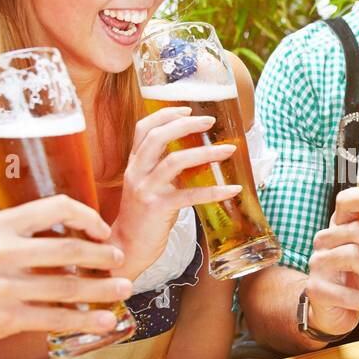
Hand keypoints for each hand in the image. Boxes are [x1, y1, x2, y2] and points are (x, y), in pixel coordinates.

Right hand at [0, 194, 132, 354]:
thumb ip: (10, 237)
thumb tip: (52, 238)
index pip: (56, 207)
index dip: (87, 217)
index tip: (101, 230)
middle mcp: (2, 251)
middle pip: (70, 249)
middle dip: (104, 256)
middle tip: (121, 260)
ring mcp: (3, 287)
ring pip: (68, 287)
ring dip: (103, 289)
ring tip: (124, 290)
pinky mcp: (2, 319)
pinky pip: (54, 319)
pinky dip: (84, 320)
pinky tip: (103, 322)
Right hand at [110, 107, 241, 279]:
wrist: (126, 249)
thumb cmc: (142, 219)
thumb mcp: (147, 187)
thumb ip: (163, 171)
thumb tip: (196, 157)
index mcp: (134, 165)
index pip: (143, 129)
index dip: (165, 115)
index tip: (187, 109)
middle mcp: (136, 173)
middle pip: (158, 137)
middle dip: (186, 124)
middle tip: (210, 121)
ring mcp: (146, 190)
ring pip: (175, 161)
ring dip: (205, 153)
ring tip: (228, 150)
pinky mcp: (158, 209)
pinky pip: (190, 195)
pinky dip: (214, 191)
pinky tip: (232, 190)